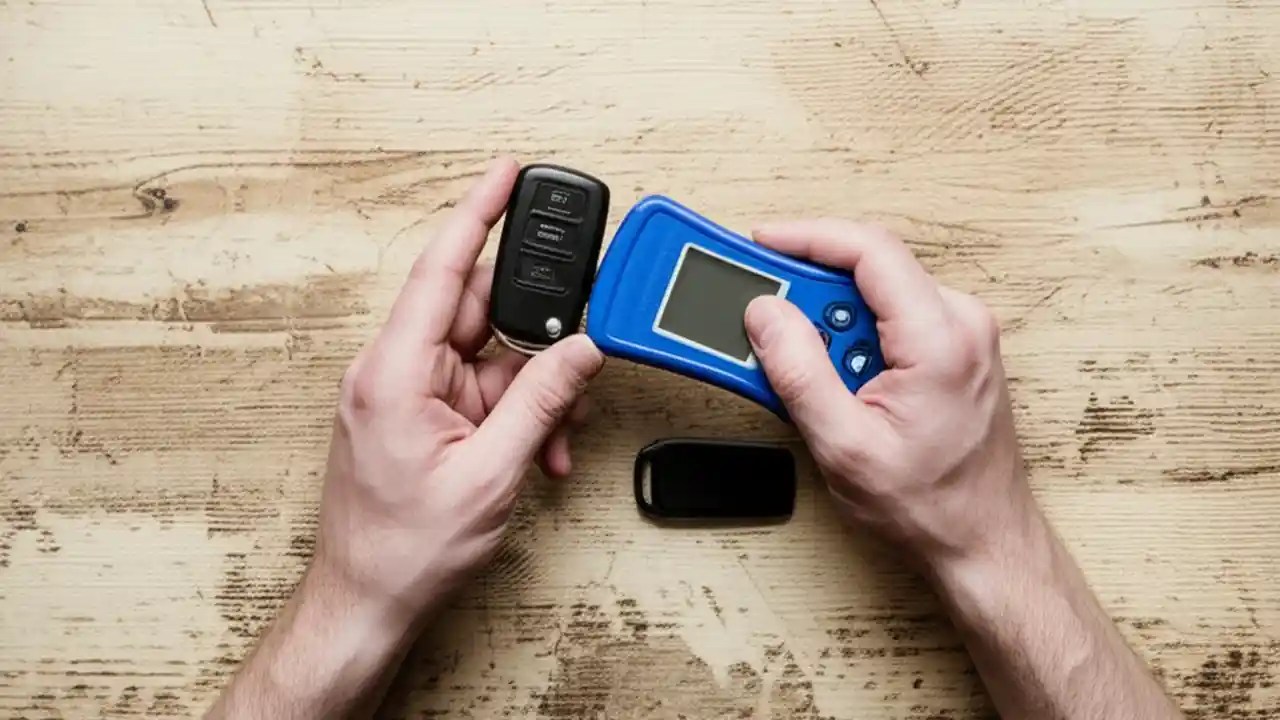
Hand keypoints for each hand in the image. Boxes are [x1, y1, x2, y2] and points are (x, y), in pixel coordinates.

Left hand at [314, 158, 604, 625]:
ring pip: (490, 357)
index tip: (506, 173)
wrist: (368, 602)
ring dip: (533, 392)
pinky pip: (481, 390)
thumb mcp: (491, 473)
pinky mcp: (421, 414)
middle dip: (540, 341)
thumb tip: (582, 349)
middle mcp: (396, 371)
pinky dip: (516, 413)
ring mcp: (407, 393)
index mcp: (395, 371)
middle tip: (579, 362)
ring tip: (553, 439)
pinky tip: (537, 450)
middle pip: (481, 315)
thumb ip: (542, 401)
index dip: (477, 213)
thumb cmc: (405, 548)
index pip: (443, 270)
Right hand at [744, 220, 1027, 564]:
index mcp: (941, 338)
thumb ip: (799, 372)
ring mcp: (962, 334)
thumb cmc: (930, 504)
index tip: (761, 243)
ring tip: (804, 370)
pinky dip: (851, 337)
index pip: (869, 250)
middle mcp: (960, 323)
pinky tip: (834, 379)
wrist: (983, 540)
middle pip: (869, 271)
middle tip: (763, 319)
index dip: (807, 237)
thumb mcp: (844, 445)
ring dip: (828, 321)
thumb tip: (765, 313)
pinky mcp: (952, 349)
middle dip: (808, 290)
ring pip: (876, 295)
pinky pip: (890, 318)